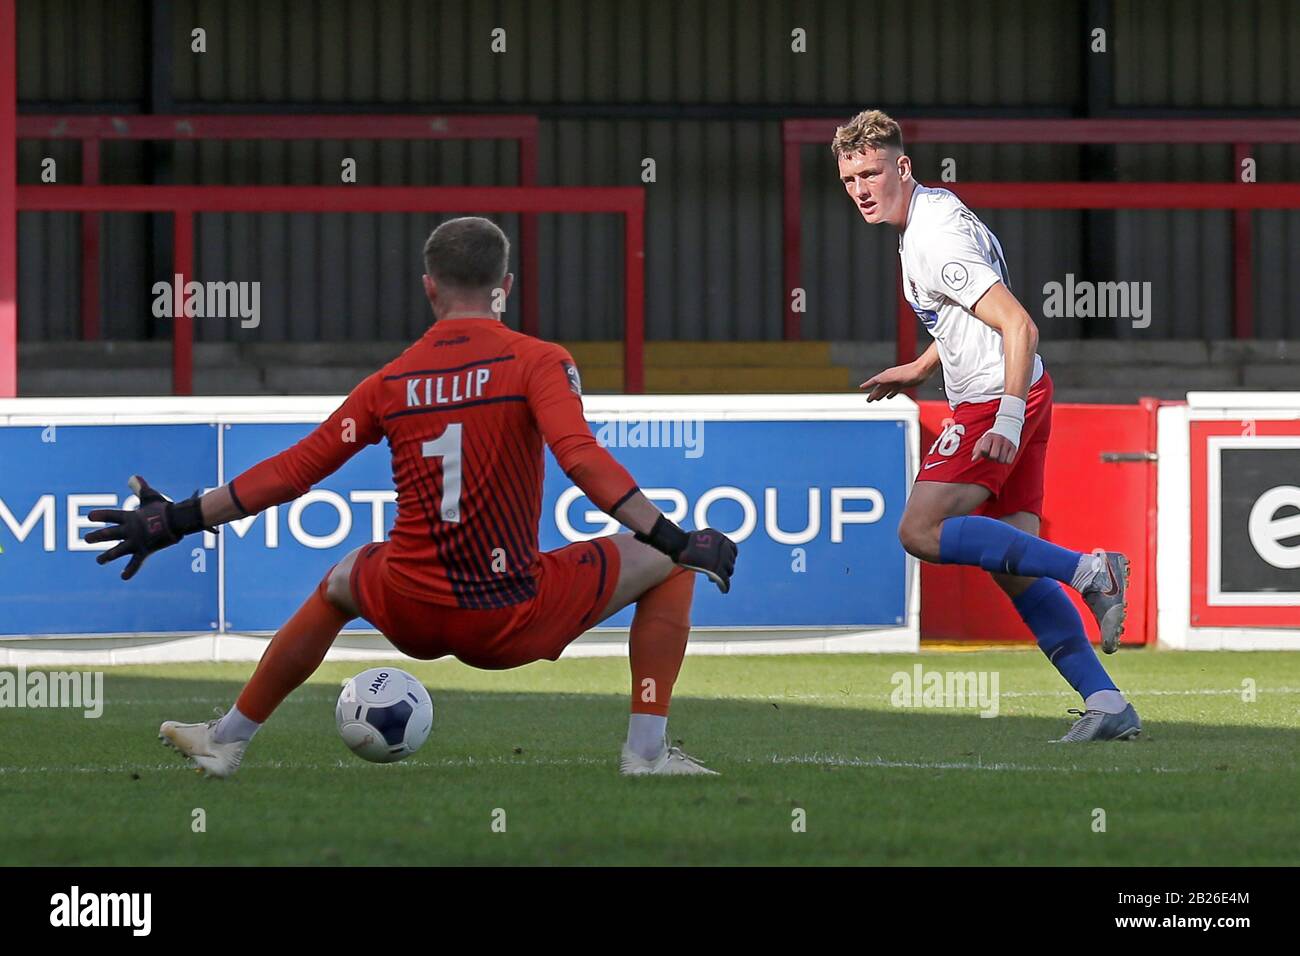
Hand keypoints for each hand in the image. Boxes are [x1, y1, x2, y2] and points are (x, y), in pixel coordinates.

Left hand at [86, 475, 203, 579]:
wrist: (177, 520)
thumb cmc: (164, 507)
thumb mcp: (150, 497)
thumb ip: (140, 488)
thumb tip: (132, 477)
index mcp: (130, 517)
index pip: (111, 516)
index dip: (100, 516)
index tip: (89, 517)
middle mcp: (129, 530)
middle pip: (109, 534)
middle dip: (96, 537)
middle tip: (86, 539)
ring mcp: (136, 542)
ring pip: (117, 551)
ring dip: (107, 556)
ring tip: (99, 561)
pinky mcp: (145, 551)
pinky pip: (136, 563)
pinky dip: (130, 570)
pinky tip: (122, 577)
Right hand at [676, 529, 738, 593]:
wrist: (679, 544)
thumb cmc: (684, 542)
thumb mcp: (699, 538)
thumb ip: (708, 544)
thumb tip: (712, 555)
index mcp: (720, 538)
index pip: (733, 549)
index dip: (729, 557)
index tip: (723, 563)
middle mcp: (724, 546)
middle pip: (731, 560)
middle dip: (725, 567)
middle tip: (715, 572)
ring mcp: (721, 558)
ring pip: (729, 570)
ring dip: (724, 576)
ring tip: (713, 580)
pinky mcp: (716, 569)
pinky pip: (724, 579)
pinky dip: (725, 586)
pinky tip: (724, 590)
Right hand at [859, 362, 928, 401]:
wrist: (923, 370)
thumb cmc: (911, 372)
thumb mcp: (897, 376)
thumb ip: (887, 378)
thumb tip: (876, 380)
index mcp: (887, 375)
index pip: (875, 380)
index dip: (868, 384)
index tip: (861, 387)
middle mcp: (890, 378)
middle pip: (880, 387)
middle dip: (873, 394)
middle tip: (868, 400)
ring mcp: (897, 381)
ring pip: (886, 389)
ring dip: (880, 394)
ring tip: (875, 400)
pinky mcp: (903, 384)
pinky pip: (894, 390)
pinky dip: (890, 394)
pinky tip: (889, 397)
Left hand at [971, 431, 1017, 463]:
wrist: (1008, 426)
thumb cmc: (993, 436)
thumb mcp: (984, 439)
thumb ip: (977, 449)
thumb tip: (973, 460)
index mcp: (989, 436)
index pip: (983, 450)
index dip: (983, 453)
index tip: (986, 450)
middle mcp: (999, 439)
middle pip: (993, 457)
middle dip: (991, 457)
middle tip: (993, 452)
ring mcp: (1008, 443)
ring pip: (1001, 460)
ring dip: (998, 459)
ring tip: (999, 453)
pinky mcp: (1015, 448)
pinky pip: (1008, 461)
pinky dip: (1005, 460)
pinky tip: (1005, 455)